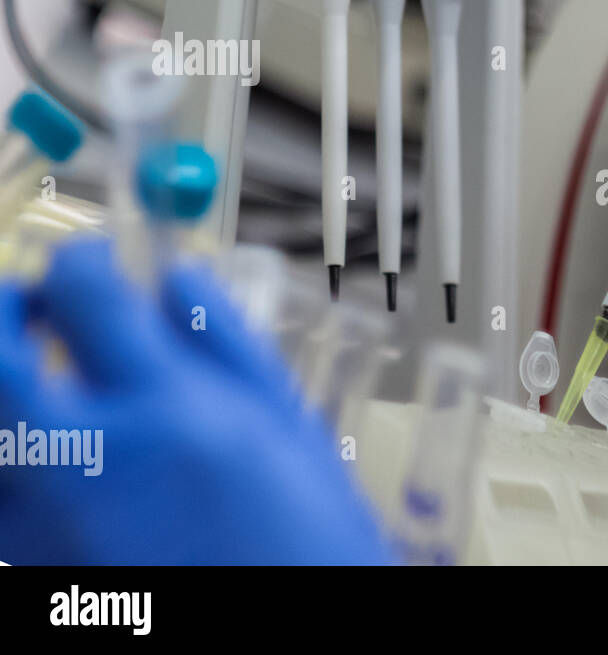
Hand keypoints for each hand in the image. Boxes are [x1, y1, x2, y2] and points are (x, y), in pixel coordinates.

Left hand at [0, 238, 392, 563]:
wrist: (289, 636)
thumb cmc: (310, 534)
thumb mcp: (287, 424)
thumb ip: (225, 341)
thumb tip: (172, 274)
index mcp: (171, 409)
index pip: (85, 294)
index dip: (81, 259)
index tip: (97, 261)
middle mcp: (92, 458)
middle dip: (3, 308)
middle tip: (36, 303)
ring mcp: (48, 516)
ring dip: (6, 379)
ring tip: (46, 375)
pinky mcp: (31, 559)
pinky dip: (13, 447)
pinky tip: (61, 448)